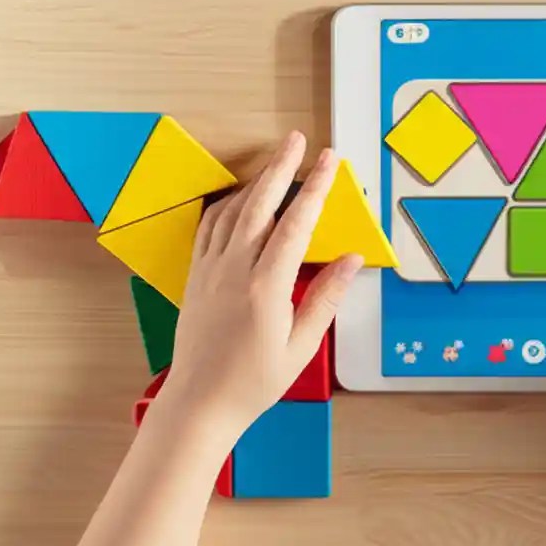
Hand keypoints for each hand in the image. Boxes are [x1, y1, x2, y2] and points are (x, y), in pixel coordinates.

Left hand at [156, 132, 362, 435]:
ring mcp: (209, 271)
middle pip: (259, 204)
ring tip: (275, 163)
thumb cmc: (253, 383)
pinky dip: (227, 206)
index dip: (314, 188)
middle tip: (297, 140)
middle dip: (281, 167)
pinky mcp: (194, 278)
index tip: (328, 161)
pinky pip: (209, 228)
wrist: (198, 404)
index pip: (295, 224)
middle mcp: (233, 271)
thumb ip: (326, 298)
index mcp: (265, 287)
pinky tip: (239, 200)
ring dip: (255, 182)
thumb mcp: (301, 346)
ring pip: (233, 212)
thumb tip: (351, 260)